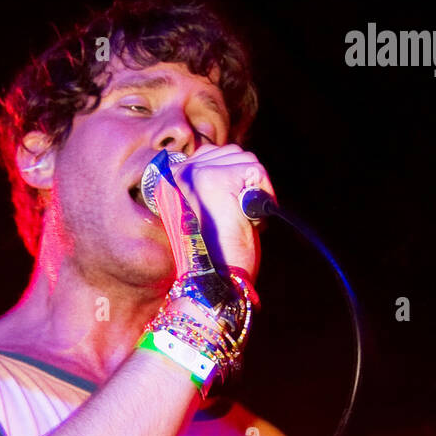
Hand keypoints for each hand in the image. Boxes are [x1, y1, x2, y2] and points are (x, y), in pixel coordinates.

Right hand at [155, 144, 275, 280]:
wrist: (211, 282)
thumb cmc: (211, 256)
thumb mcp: (202, 213)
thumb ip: (208, 185)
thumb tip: (235, 162)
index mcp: (171, 179)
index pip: (212, 154)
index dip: (231, 179)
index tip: (231, 208)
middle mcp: (180, 172)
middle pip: (231, 153)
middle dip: (244, 182)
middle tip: (238, 217)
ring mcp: (198, 173)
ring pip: (246, 159)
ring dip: (254, 190)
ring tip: (241, 219)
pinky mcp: (218, 179)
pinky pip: (257, 172)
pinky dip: (264, 195)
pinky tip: (250, 219)